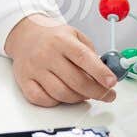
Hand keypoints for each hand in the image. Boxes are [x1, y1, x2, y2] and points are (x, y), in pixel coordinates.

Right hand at [3, 13, 117, 106]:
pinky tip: (63, 95)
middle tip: (107, 94)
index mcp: (62, 41)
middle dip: (97, 92)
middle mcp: (46, 54)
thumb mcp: (75, 36)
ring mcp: (34, 69)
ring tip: (85, 93)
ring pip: (62, 94)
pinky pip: (43, 100)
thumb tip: (106, 76)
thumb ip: (91, 54)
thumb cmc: (53, 38)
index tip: (112, 82)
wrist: (25, 34)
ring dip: (79, 98)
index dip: (100, 72)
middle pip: (76, 81)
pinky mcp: (25, 80)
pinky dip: (57, 102)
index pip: (84, 58)